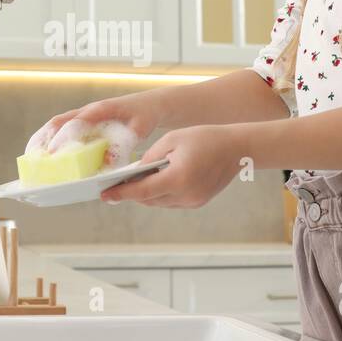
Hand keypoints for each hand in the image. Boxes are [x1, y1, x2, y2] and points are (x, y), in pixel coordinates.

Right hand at [27, 92, 164, 163]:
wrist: (150, 104)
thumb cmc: (144, 115)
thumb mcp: (139, 130)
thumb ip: (124, 144)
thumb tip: (107, 161)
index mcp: (100, 110)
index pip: (75, 123)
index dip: (62, 138)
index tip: (52, 154)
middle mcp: (88, 110)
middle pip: (58, 121)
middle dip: (43, 138)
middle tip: (31, 156)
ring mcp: (84, 114)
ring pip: (57, 124)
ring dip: (42, 138)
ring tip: (30, 157)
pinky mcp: (85, 120)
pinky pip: (63, 128)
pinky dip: (51, 139)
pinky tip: (46, 154)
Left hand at [100, 124, 243, 208]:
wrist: (237, 147)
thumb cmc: (204, 138)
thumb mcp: (171, 140)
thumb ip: (149, 157)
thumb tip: (134, 173)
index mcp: (178, 178)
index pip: (142, 191)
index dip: (121, 193)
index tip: (104, 194)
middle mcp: (186, 195)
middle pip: (149, 199)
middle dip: (131, 192)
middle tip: (114, 185)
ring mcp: (193, 201)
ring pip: (159, 202)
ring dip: (145, 194)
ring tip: (132, 182)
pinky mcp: (198, 202)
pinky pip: (171, 201)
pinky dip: (160, 194)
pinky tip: (154, 182)